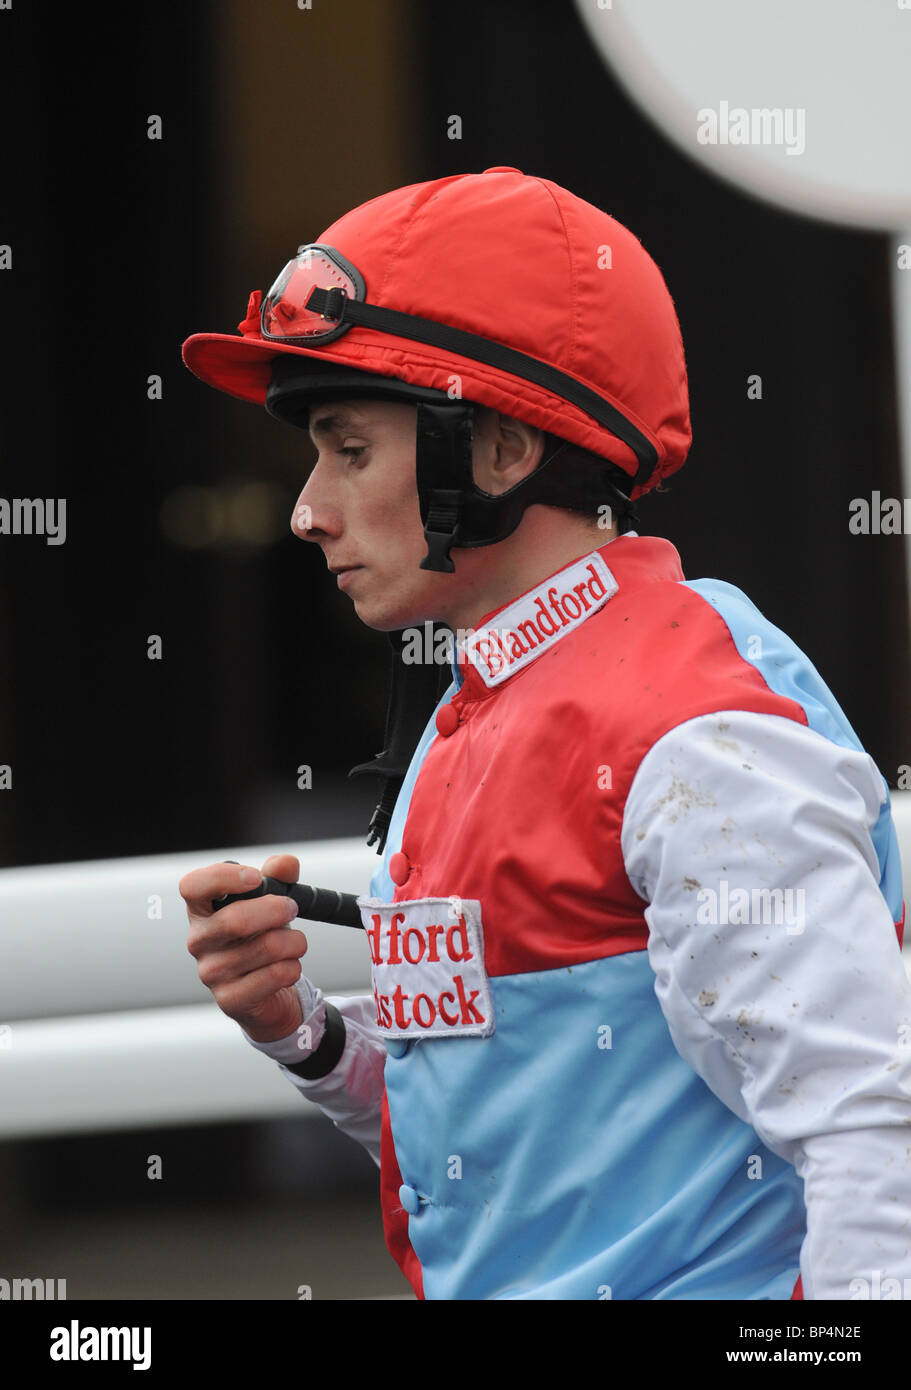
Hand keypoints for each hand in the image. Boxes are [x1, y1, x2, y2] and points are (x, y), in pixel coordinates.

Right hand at [181, 853, 308, 1042]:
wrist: (266, 990)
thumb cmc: (261, 936)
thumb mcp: (269, 900)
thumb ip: (278, 876)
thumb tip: (286, 863)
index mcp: (202, 911)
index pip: (192, 886)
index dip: (223, 877)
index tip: (255, 877)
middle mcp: (199, 940)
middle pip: (235, 920)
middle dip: (275, 909)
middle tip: (292, 907)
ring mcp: (211, 973)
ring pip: (266, 947)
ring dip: (294, 941)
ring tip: (295, 943)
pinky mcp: (230, 999)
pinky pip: (275, 975)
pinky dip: (293, 967)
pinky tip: (288, 967)